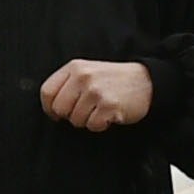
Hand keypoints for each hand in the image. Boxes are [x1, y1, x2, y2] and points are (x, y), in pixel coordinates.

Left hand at [40, 59, 154, 130]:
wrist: (146, 81)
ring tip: (100, 109)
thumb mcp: (88, 72)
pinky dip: (100, 125)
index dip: (50, 107)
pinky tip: (109, 114)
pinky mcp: (108, 105)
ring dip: (87, 120)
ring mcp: (96, 91)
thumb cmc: (113, 80)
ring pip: (76, 120)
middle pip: (60, 109)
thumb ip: (68, 84)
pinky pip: (93, 125)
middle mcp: (84, 77)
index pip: (47, 92)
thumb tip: (50, 106)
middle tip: (86, 110)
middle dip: (70, 115)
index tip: (57, 113)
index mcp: (75, 67)